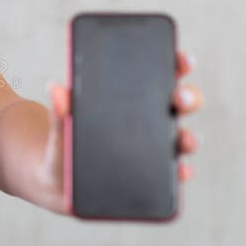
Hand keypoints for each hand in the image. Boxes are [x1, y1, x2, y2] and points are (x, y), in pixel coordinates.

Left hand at [44, 49, 203, 210]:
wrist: (58, 186)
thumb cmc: (62, 149)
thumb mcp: (59, 132)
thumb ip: (59, 114)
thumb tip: (55, 88)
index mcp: (128, 100)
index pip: (158, 76)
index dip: (175, 65)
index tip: (182, 60)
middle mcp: (149, 122)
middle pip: (179, 104)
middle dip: (188, 97)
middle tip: (180, 97)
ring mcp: (154, 150)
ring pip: (182, 139)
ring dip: (189, 138)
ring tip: (184, 140)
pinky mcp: (153, 178)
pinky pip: (173, 175)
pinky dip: (181, 173)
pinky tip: (181, 172)